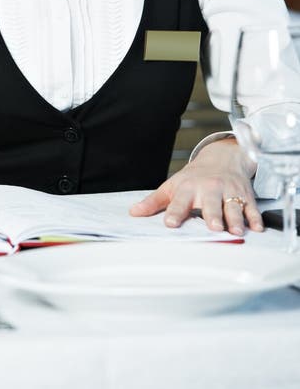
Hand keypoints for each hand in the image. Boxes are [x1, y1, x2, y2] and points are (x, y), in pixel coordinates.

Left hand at [129, 138, 263, 235]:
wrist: (221, 158)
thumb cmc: (194, 177)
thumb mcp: (172, 186)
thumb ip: (154, 202)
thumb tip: (133, 213)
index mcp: (188, 188)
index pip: (180, 202)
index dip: (175, 212)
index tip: (170, 223)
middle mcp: (209, 189)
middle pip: (210, 204)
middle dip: (212, 215)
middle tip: (214, 228)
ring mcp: (228, 191)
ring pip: (232, 206)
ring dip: (234, 218)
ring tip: (236, 231)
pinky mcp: (245, 195)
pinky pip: (251, 207)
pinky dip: (255, 217)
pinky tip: (257, 227)